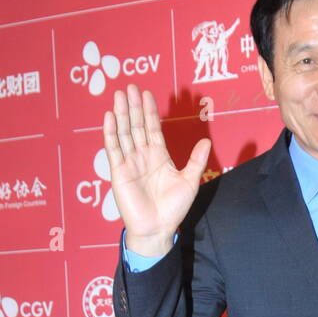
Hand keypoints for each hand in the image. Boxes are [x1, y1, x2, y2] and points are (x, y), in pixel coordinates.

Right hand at [102, 82, 211, 254]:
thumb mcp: (189, 182)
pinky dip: (111, 132)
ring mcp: (130, 163)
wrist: (158, 230)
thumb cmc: (173, 209)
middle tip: (130, 86)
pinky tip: (110, 116)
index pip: (153, 128)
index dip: (150, 111)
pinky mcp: (119, 172)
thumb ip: (196, 160)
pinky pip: (114, 148)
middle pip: (137, 125)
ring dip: (122, 114)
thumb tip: (207, 141)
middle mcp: (142, 156)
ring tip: (120, 95)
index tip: (147, 93)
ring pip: (124, 133)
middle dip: (134, 106)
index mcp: (159, 156)